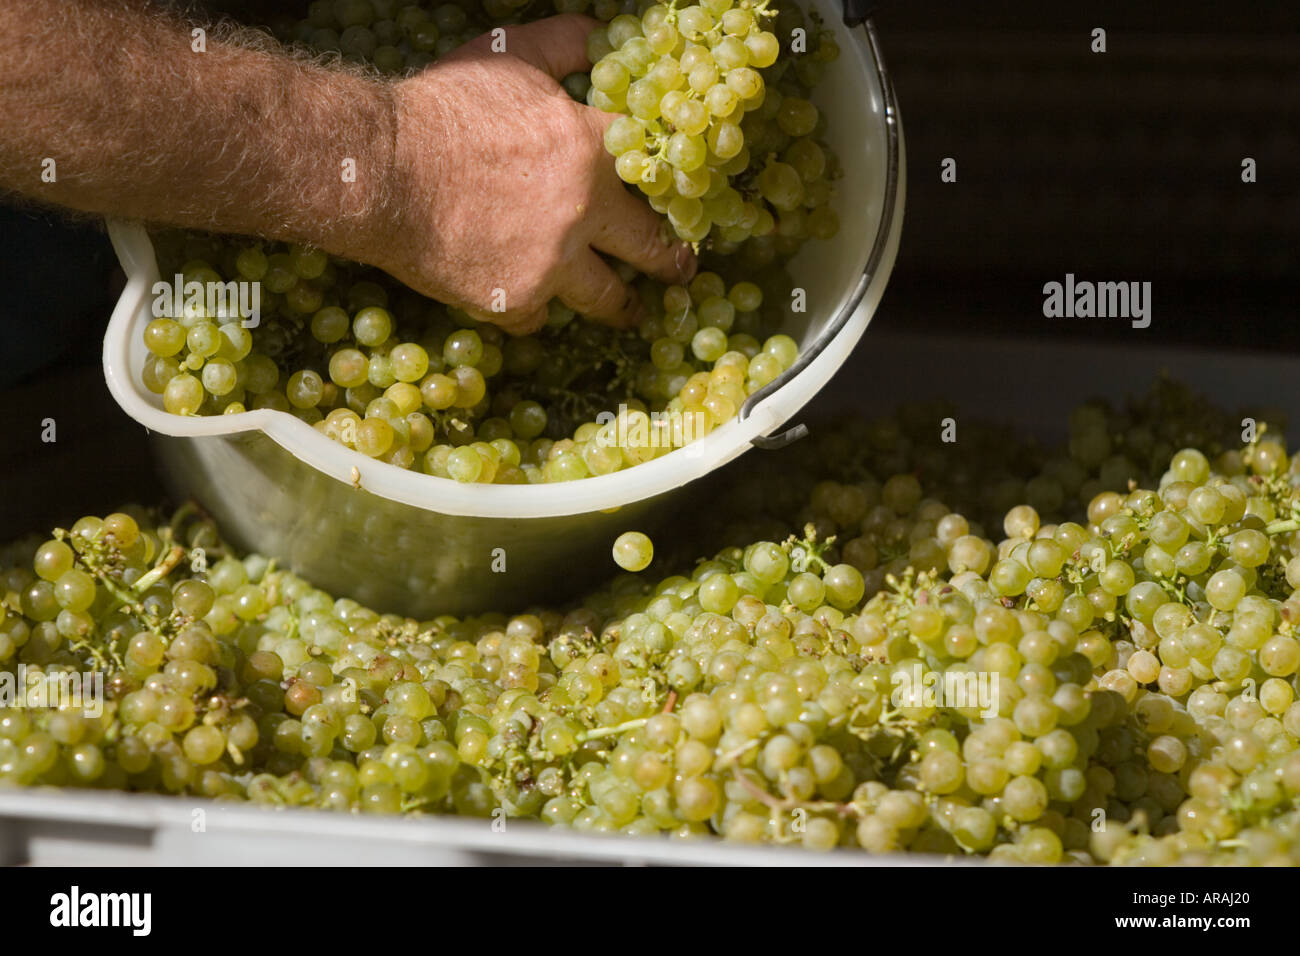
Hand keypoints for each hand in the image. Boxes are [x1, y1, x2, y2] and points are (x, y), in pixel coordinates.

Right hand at [371, 14, 695, 333]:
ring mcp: (553, 263)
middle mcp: (585, 213)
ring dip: (621, 306)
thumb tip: (604, 35)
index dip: (675, 186)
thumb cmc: (443, 107)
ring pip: (605, 297)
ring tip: (629, 312)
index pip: (658, 168)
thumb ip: (566, 44)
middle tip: (682, 270)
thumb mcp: (511, 54)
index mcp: (593, 149)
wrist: (382, 169)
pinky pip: (539, 316)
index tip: (684, 202)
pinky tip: (533, 301)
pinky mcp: (515, 299)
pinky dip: (536, 309)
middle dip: (670, 261)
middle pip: (649, 247)